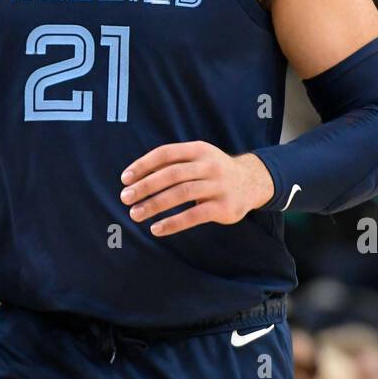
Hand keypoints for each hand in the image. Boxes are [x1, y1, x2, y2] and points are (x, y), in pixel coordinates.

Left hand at [119, 142, 274, 236]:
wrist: (252, 182)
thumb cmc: (213, 171)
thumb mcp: (198, 159)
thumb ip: (173, 164)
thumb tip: (135, 177)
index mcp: (199, 149)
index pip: (166, 153)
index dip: (143, 165)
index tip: (125, 179)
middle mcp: (209, 165)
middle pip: (172, 174)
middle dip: (145, 186)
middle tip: (125, 198)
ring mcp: (218, 186)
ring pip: (181, 194)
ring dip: (155, 205)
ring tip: (135, 214)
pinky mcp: (224, 207)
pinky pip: (194, 216)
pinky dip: (172, 223)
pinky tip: (156, 229)